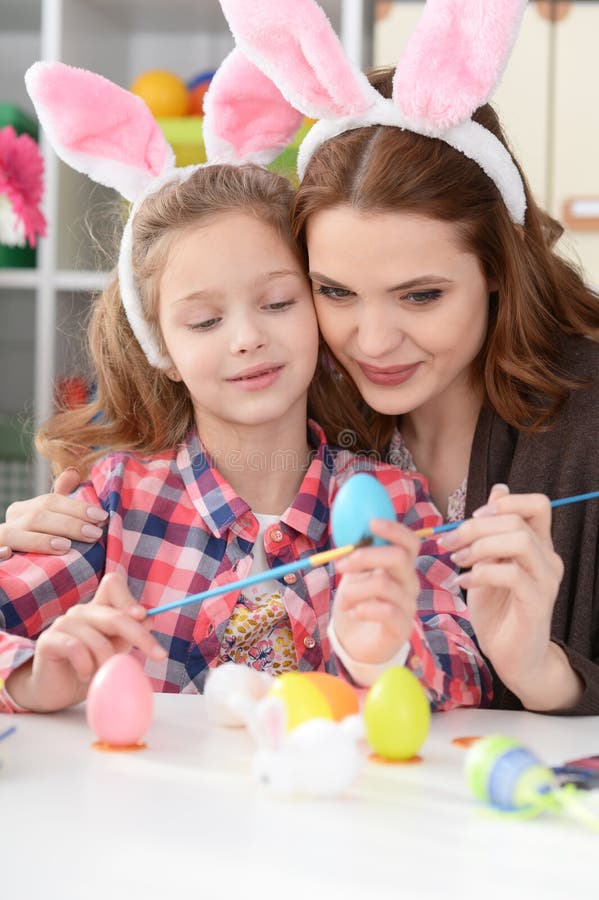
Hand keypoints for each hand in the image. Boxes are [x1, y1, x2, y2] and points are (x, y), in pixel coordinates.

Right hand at [0, 468, 106, 559]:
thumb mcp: (51, 520)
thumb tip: (73, 472)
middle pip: (37, 517)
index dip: (77, 507)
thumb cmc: (39, 543)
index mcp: (24, 510)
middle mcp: (11, 522)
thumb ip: (63, 500)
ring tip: (65, 547)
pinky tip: (9, 553)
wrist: (15, 568)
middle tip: (94, 534)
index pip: (51, 501)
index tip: (101, 517)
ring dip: (40, 540)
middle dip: (68, 525)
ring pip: (14, 535)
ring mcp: (0, 540)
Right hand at [5, 573, 166, 711]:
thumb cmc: (89, 668)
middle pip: (115, 615)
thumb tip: (149, 620)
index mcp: (99, 609)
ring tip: (103, 675)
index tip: (142, 616)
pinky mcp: (48, 641)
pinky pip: (75, 649)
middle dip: (139, 636)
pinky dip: (86, 666)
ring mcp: (63, 623)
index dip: (128, 597)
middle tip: (159, 656)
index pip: (112, 583)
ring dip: (107, 662)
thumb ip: (130, 634)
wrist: (58, 691)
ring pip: (97, 639)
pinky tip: (85, 676)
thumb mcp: (115, 650)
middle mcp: (81, 612)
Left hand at [332, 519, 419, 665]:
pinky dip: (363, 609)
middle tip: (340, 564)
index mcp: (400, 566)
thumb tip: (347, 531)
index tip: (370, 524)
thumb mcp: (354, 574)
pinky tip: (353, 613)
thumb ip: (356, 553)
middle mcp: (409, 583)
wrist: (356, 642)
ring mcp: (409, 605)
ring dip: (355, 589)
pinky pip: (385, 611)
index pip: (410, 542)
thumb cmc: (357, 602)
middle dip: (366, 556)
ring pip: (384, 584)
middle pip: (399, 558)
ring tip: (343, 600)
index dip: (394, 530)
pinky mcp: (403, 627)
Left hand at [438, 484, 577, 709]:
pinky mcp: (537, 602)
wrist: (511, 655)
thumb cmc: (497, 608)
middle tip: (449, 543)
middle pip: (518, 520)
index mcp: (537, 544)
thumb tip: (499, 489)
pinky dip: (480, 573)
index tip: (473, 517)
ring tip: (458, 561)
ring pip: (520, 541)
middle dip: (475, 527)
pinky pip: (512, 574)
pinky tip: (463, 582)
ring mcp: (546, 580)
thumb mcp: (488, 561)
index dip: (504, 502)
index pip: (537, 504)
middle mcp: (548, 558)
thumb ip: (493, 531)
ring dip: (480, 547)